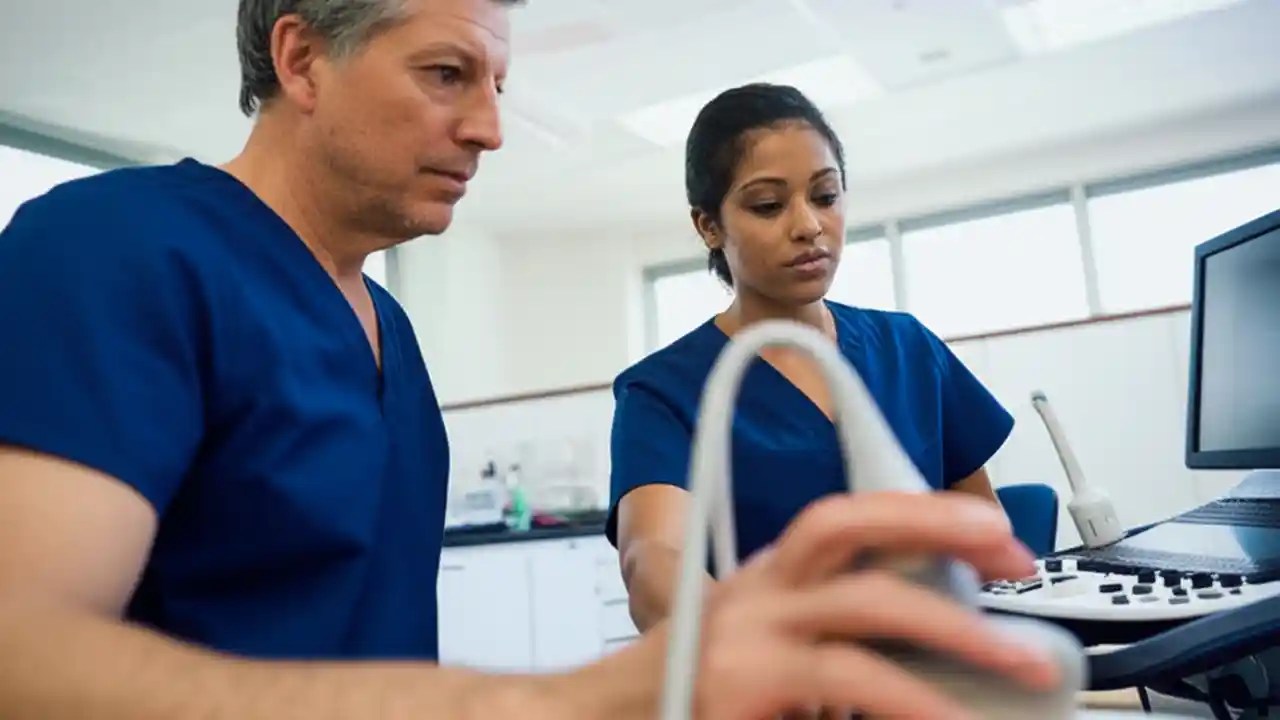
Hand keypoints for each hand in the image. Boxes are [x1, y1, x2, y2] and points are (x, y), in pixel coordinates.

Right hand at [683, 491, 1059, 719]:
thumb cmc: (700, 692)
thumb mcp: (773, 646)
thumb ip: (842, 633)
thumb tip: (947, 636)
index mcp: (771, 577)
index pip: (851, 518)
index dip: (925, 514)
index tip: (998, 540)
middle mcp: (757, 592)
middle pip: (848, 528)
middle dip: (938, 531)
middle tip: (1017, 564)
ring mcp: (745, 638)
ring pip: (862, 609)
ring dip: (951, 629)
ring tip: (1015, 664)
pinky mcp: (741, 686)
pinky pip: (842, 683)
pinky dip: (906, 702)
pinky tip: (944, 717)